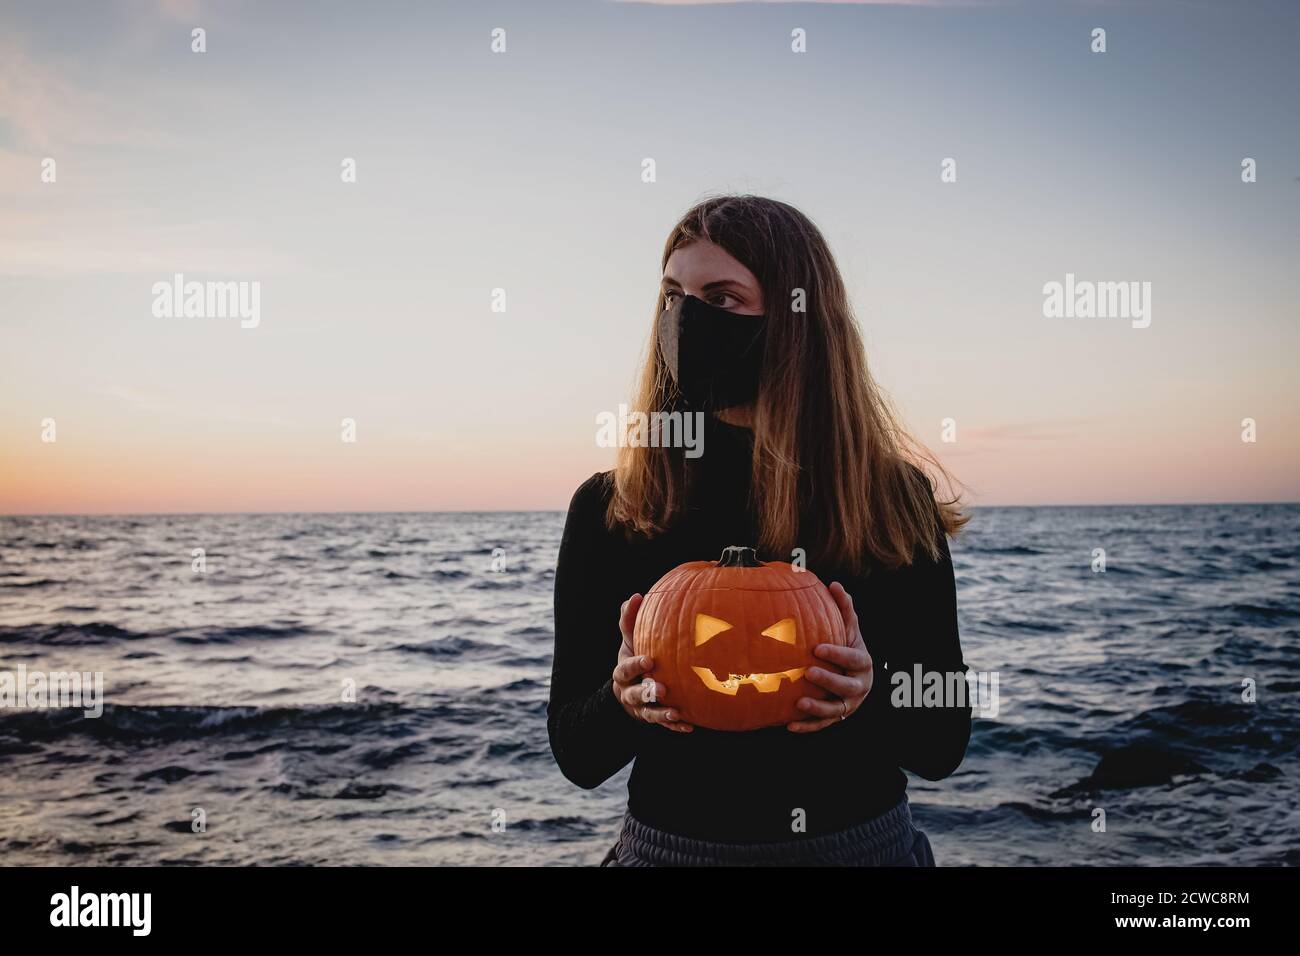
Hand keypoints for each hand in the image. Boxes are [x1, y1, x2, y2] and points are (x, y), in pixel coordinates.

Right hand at [611, 593, 693, 732]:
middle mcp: (629, 691)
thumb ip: (630, 620)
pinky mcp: (652, 717)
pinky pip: (663, 725)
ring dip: (661, 714)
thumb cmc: (636, 654)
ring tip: (675, 712)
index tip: (649, 660)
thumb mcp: (630, 639)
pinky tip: (689, 725)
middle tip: (661, 689)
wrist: (632, 683)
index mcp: (622, 671)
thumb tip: (636, 596)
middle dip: (646, 693)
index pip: (625, 669)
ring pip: (648, 713)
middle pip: (634, 694)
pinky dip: (675, 726)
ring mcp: (640, 707)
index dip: (635, 665)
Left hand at [787, 581, 873, 732]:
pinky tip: (790, 726)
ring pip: (836, 709)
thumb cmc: (846, 645)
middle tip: (809, 672)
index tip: (818, 648)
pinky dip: (808, 726)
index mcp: (862, 663)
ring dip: (819, 708)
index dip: (839, 655)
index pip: (854, 659)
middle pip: (848, 687)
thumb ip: (844, 608)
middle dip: (830, 680)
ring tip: (800, 702)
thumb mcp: (848, 628)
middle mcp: (859, 686)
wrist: (853, 674)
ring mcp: (849, 704)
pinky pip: (823, 724)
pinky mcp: (836, 717)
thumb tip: (835, 583)